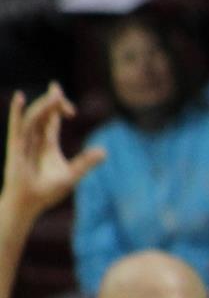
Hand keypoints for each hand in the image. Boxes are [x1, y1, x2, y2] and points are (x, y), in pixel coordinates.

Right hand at [2, 86, 105, 221]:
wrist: (29, 204)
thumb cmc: (47, 192)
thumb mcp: (71, 176)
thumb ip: (85, 163)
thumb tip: (104, 152)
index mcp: (48, 144)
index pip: (51, 119)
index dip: (57, 105)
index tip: (63, 96)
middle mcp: (35, 139)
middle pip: (44, 113)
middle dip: (54, 102)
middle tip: (65, 98)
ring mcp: (25, 141)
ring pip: (34, 117)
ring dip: (44, 105)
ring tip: (55, 93)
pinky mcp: (16, 147)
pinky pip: (17, 126)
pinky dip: (17, 112)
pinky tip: (20, 97)